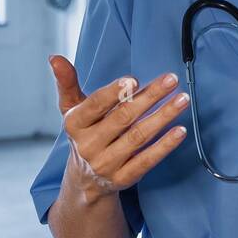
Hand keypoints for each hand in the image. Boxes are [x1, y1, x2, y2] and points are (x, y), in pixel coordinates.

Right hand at [48, 54, 191, 202]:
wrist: (85, 179)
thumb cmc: (85, 132)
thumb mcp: (72, 108)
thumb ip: (67, 82)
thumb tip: (55, 57)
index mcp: (75, 124)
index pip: (95, 105)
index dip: (114, 92)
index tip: (134, 80)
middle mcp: (88, 146)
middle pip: (122, 118)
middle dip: (149, 97)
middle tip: (171, 80)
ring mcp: (106, 164)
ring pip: (138, 137)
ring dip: (163, 116)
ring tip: (182, 100)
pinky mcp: (124, 178)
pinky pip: (147, 160)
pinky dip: (165, 145)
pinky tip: (180, 130)